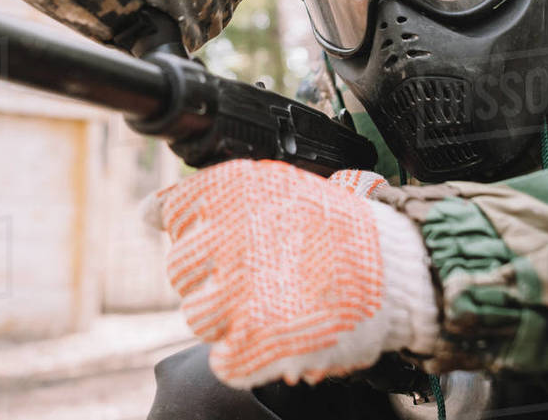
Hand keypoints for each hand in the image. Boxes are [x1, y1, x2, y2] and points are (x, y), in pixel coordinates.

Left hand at [146, 160, 437, 387]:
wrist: (402, 269)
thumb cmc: (342, 228)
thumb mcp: (277, 187)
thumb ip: (208, 199)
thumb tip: (146, 213)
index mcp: (231, 190)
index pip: (173, 214)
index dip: (203, 231)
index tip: (231, 240)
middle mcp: (226, 235)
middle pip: (181, 270)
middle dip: (216, 275)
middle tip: (265, 272)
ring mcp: (238, 290)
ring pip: (199, 315)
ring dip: (231, 315)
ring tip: (278, 299)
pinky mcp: (254, 339)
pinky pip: (223, 359)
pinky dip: (247, 355)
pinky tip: (278, 332)